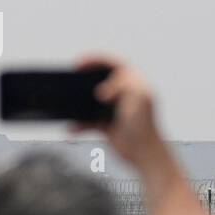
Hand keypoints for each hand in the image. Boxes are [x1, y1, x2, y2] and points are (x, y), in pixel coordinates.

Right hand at [74, 55, 168, 170]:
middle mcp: (124, 94)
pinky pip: (88, 121)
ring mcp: (114, 109)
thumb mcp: (139, 97)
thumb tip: (101, 93)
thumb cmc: (146, 126)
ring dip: (78, 102)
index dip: (96, 60)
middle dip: (84, 77)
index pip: (114, 64)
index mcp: (134, 83)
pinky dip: (79, 124)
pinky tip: (72, 128)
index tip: (80, 64)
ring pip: (91, 100)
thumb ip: (122, 85)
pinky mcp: (107, 125)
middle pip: (99, 79)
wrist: (145, 155)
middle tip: (71, 77)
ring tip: (67, 101)